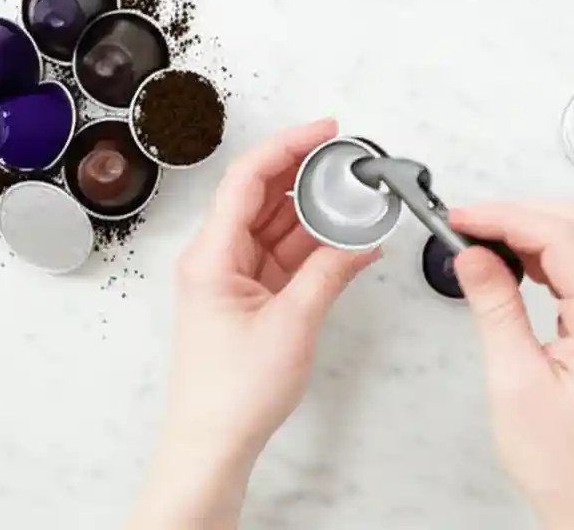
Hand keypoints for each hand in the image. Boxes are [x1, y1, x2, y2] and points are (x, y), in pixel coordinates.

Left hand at [126, 119, 379, 529]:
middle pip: (262, 196)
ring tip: (355, 197)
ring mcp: (233, 278)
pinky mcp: (249, 298)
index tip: (325, 130)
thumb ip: (330, 273)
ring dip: (314, 211)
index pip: (248, 180)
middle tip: (349, 160)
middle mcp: (218, 259)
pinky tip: (348, 240)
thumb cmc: (234, 392)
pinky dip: (314, 247)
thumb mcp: (294, 324)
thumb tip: (362, 241)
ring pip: (276, 226)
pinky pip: (284, 257)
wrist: (214, 443)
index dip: (287, 147)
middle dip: (306, 174)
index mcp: (212, 256)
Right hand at [451, 203, 573, 529]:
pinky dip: (539, 257)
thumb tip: (472, 254)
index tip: (462, 219)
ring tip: (477, 242)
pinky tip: (506, 263)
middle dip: (516, 216)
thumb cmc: (561, 459)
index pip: (561, 239)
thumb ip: (495, 306)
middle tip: (464, 225)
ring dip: (527, 233)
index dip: (506, 218)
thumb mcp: (514, 378)